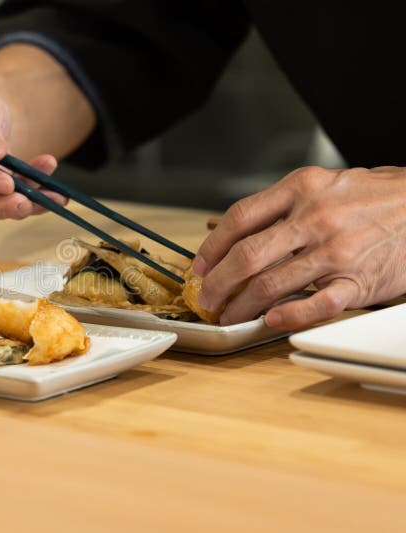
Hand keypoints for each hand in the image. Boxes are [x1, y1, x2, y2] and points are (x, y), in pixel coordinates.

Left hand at [192, 166, 405, 328]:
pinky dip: (288, 316)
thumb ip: (282, 205)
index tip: (200, 266)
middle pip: (247, 255)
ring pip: (272, 284)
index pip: (239, 218)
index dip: (211, 247)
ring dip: (242, 306)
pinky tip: (270, 321)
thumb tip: (234, 234)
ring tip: (230, 316)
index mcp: (301, 189)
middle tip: (207, 298)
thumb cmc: (374, 198)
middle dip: (218, 282)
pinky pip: (317, 304)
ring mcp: (338, 251)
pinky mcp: (360, 280)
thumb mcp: (324, 184)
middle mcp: (316, 218)